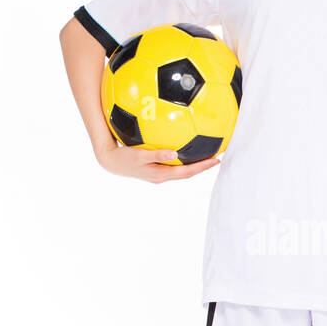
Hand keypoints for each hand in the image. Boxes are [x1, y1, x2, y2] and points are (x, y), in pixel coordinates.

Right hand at [97, 142, 220, 182]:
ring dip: (193, 164)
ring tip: (205, 154)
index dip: (202, 167)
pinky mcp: (154, 169)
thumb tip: (175, 154)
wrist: (110, 161)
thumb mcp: (139, 155)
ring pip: (180, 171)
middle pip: (187, 173)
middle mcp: (162, 176)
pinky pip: (172, 165)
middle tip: (216, 158)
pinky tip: (184, 149)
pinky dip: (182, 160)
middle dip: (202, 166)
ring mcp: (158, 174)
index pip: (187, 172)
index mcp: (161, 174)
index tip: (217, 161)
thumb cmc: (123, 157)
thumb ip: (157, 154)